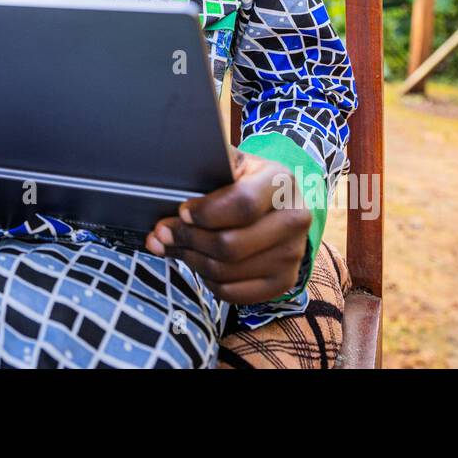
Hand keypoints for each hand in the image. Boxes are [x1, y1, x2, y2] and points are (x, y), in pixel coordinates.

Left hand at [144, 150, 310, 304]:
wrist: (281, 207)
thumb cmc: (248, 182)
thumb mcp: (234, 164)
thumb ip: (207, 167)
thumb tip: (169, 179)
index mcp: (281, 182)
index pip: (244, 204)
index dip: (206, 213)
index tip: (182, 212)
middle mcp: (294, 219)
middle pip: (231, 245)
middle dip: (188, 239)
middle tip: (163, 233)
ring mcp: (292, 255)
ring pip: (227, 271)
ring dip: (191, 260)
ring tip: (175, 245)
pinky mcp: (283, 281)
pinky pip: (232, 293)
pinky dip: (207, 280)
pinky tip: (199, 262)